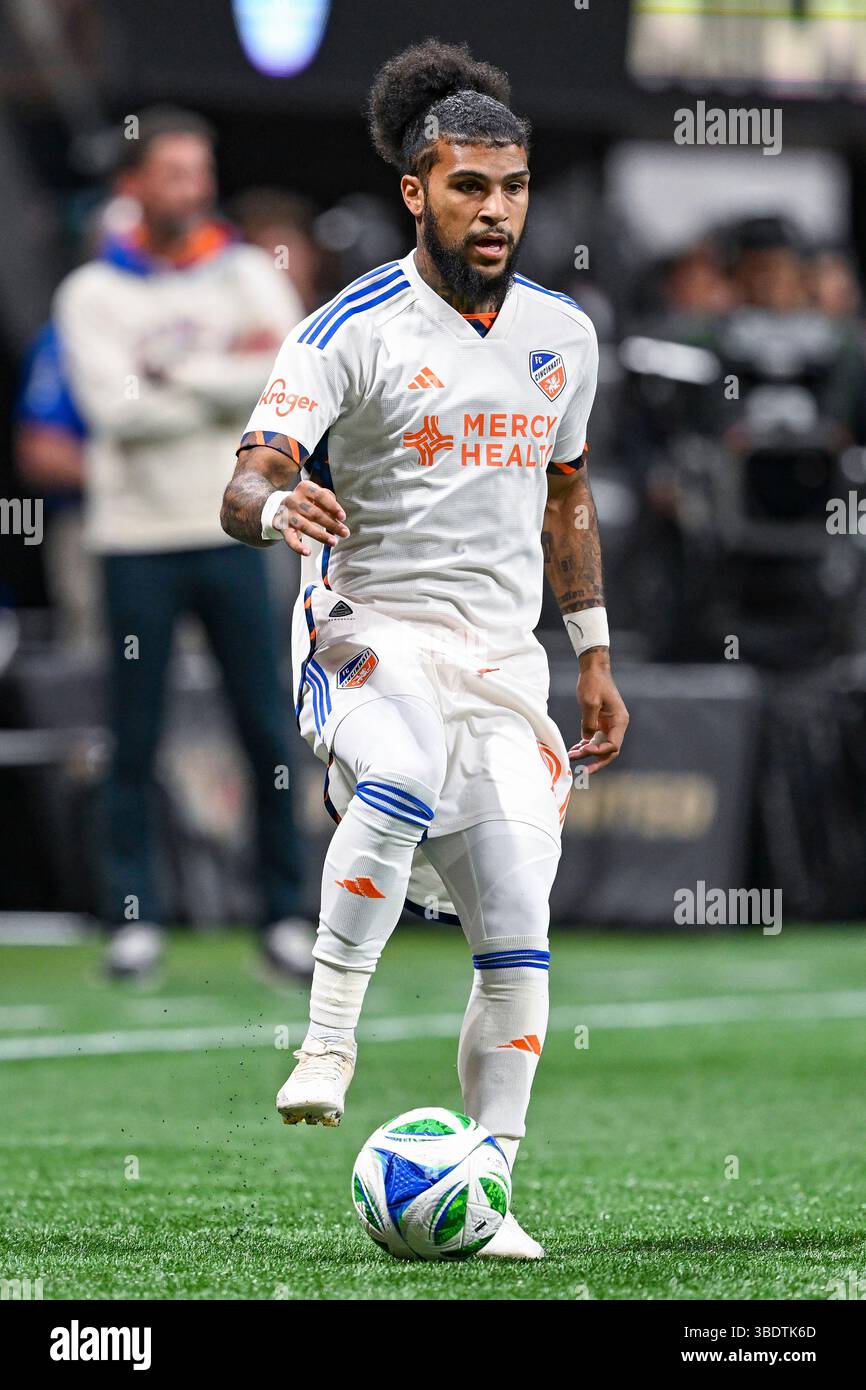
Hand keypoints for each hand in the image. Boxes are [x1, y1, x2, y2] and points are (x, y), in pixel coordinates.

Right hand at [274, 480, 349, 555]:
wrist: (280, 506)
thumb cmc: (305, 502)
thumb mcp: (316, 496)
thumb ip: (328, 502)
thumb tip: (339, 517)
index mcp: (305, 488)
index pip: (321, 496)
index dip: (333, 507)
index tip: (343, 517)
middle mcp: (294, 499)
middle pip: (315, 513)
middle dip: (331, 524)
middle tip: (344, 532)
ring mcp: (287, 514)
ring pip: (304, 526)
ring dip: (320, 535)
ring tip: (333, 542)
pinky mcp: (282, 527)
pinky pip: (290, 539)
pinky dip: (298, 547)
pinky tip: (307, 552)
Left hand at [569, 649, 628, 774]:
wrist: (594, 669)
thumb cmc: (594, 683)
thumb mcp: (590, 702)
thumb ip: (589, 722)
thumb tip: (586, 739)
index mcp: (619, 721)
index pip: (613, 745)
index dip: (599, 751)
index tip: (584, 749)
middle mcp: (617, 725)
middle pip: (609, 751)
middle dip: (596, 761)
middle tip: (583, 772)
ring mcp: (609, 725)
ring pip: (601, 747)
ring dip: (587, 754)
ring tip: (571, 758)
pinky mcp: (600, 722)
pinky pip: (594, 739)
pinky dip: (585, 746)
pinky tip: (574, 750)